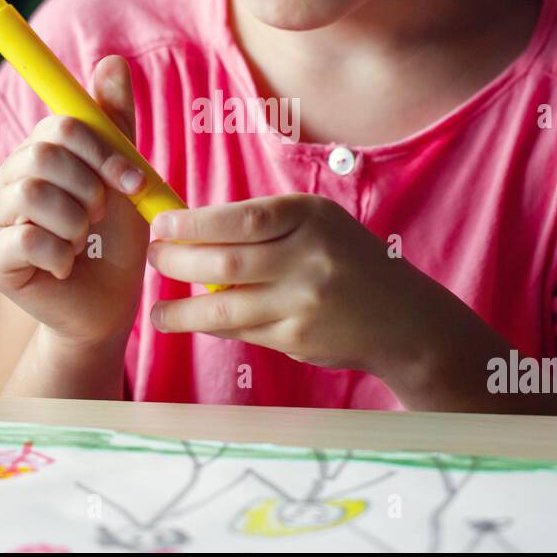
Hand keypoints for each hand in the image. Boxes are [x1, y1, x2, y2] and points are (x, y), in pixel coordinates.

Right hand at [0, 55, 150, 346]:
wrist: (106, 309)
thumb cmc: (114, 243)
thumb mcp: (124, 180)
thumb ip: (116, 125)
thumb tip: (114, 60)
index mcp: (38, 155)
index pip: (62, 125)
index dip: (102, 151)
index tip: (133, 181)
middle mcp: (8, 180)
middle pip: (42, 155)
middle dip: (89, 188)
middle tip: (100, 218)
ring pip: (31, 194)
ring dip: (75, 222)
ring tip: (83, 242)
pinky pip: (25, 238)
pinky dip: (61, 253)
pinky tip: (67, 265)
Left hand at [146, 193, 449, 376]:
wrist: (401, 319)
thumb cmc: (346, 261)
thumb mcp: (317, 224)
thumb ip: (265, 225)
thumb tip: (192, 231)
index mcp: (310, 218)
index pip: (240, 218)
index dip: (192, 223)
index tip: (161, 224)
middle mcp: (308, 257)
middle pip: (225, 262)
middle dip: (177, 261)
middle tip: (154, 258)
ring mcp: (303, 302)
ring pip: (225, 307)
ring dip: (182, 310)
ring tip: (158, 311)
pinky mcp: (297, 339)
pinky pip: (241, 331)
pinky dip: (212, 327)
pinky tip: (195, 321)